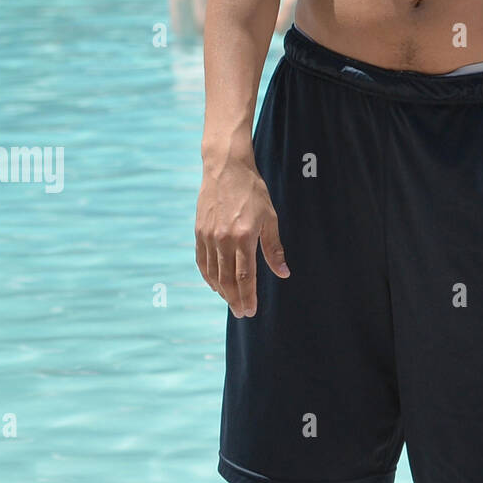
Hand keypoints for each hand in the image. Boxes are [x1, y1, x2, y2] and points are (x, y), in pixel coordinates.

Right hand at [195, 153, 288, 316]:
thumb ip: (274, 248)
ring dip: (221, 290)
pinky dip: (208, 275)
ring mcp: (208, 237)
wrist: (226, 169)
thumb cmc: (253, 191)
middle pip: (227, 280)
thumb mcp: (270, 217)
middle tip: (241, 313)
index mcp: (243, 237)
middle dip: (235, 299)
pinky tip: (214, 283)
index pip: (244, 276)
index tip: (250, 311)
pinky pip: (202, 261)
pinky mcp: (199, 232)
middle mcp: (223, 240)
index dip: (248, 296)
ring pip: (213, 273)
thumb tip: (283, 273)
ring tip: (230, 301)